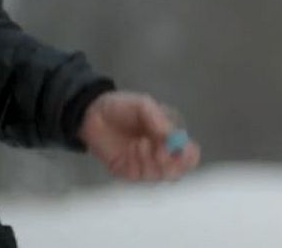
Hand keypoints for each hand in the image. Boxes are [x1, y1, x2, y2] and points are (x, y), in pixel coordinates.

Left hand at [78, 91, 200, 180]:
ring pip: (158, 175)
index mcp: (172, 135)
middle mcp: (162, 152)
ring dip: (149, 161)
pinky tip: (129, 150)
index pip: (190, 153)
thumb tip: (172, 135)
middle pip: (178, 171)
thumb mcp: (142, 105)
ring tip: (137, 144)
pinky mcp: (129, 171)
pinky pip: (138, 177)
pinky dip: (135, 164)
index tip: (175, 150)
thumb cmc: (121, 107)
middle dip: (170, 165)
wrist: (91, 115)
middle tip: (158, 153)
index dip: (187, 156)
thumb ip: (158, 118)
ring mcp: (145, 163)